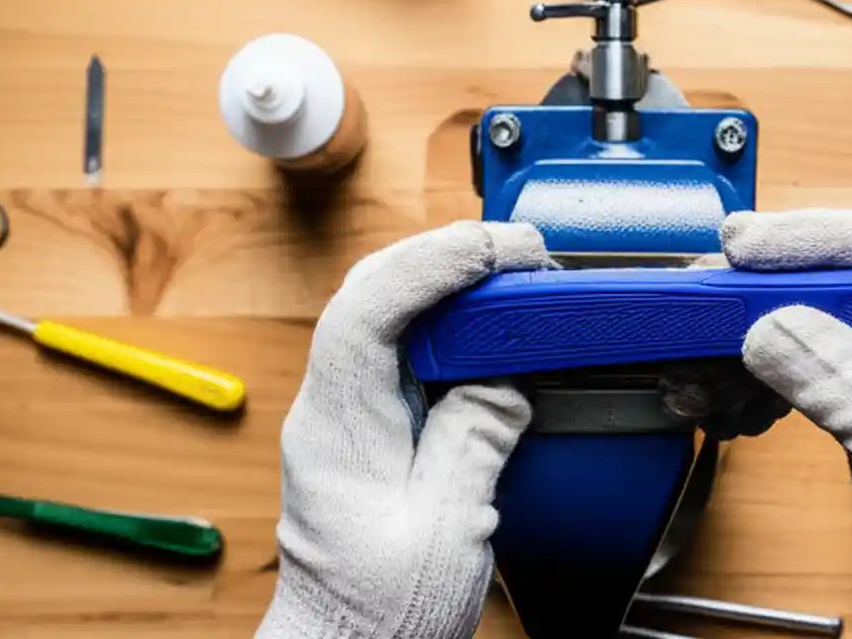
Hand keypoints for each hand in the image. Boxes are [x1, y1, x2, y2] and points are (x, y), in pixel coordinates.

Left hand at [257, 221, 552, 638]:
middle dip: (444, 255)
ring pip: (385, 312)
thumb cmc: (378, 613)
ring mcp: (346, 415)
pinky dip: (447, 320)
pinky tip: (489, 324)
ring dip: (446, 280)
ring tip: (511, 271)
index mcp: (338, 430)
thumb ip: (476, 443)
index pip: (365, 311)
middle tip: (520, 251)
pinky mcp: (370, 427)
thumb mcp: (446, 532)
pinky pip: (401, 348)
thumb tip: (506, 382)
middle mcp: (332, 410)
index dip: (429, 264)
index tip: (494, 249)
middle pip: (372, 294)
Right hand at [727, 209, 851, 638]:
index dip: (813, 238)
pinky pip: (804, 368)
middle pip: (841, 278)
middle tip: (701, 302)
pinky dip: (757, 382)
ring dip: (747, 346)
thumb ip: (844, 381)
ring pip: (811, 323)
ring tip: (699, 374)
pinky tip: (723, 403)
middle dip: (762, 294)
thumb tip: (769, 326)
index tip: (742, 247)